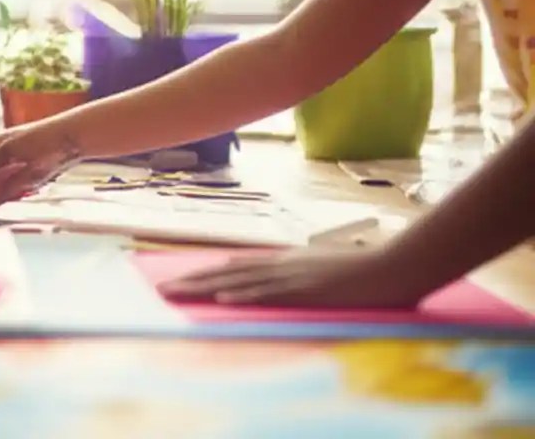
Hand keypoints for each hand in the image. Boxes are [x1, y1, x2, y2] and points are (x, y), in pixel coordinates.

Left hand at [158, 248, 429, 308]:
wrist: (397, 265)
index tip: (185, 278)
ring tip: (175, 293)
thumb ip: (306, 274)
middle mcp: (283, 265)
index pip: (240, 266)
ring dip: (203, 288)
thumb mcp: (328, 268)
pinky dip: (243, 295)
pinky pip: (268, 293)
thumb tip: (292, 281)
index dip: (210, 272)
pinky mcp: (306, 290)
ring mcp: (293, 276)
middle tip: (163, 288)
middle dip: (193, 280)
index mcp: (288, 261)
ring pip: (238, 282)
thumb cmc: (368, 269)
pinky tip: (221, 298)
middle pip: (228, 272)